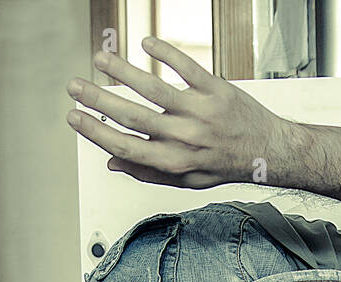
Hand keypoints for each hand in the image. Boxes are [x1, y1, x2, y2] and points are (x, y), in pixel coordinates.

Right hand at [65, 36, 293, 189]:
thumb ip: (148, 172)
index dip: (95, 132)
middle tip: (74, 86)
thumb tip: (113, 162)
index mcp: (173, 161)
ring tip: (100, 58)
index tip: (74, 117)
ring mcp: (199, 112)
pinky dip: (165, 53)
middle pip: (132, 117)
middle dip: (98, 100)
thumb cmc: (225, 164)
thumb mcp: (186, 180)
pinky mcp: (215, 90)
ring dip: (123, 71)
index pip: (124, 146)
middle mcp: (184, 138)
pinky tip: (145, 43)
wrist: (267, 150)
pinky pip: (186, 68)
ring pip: (154, 89)